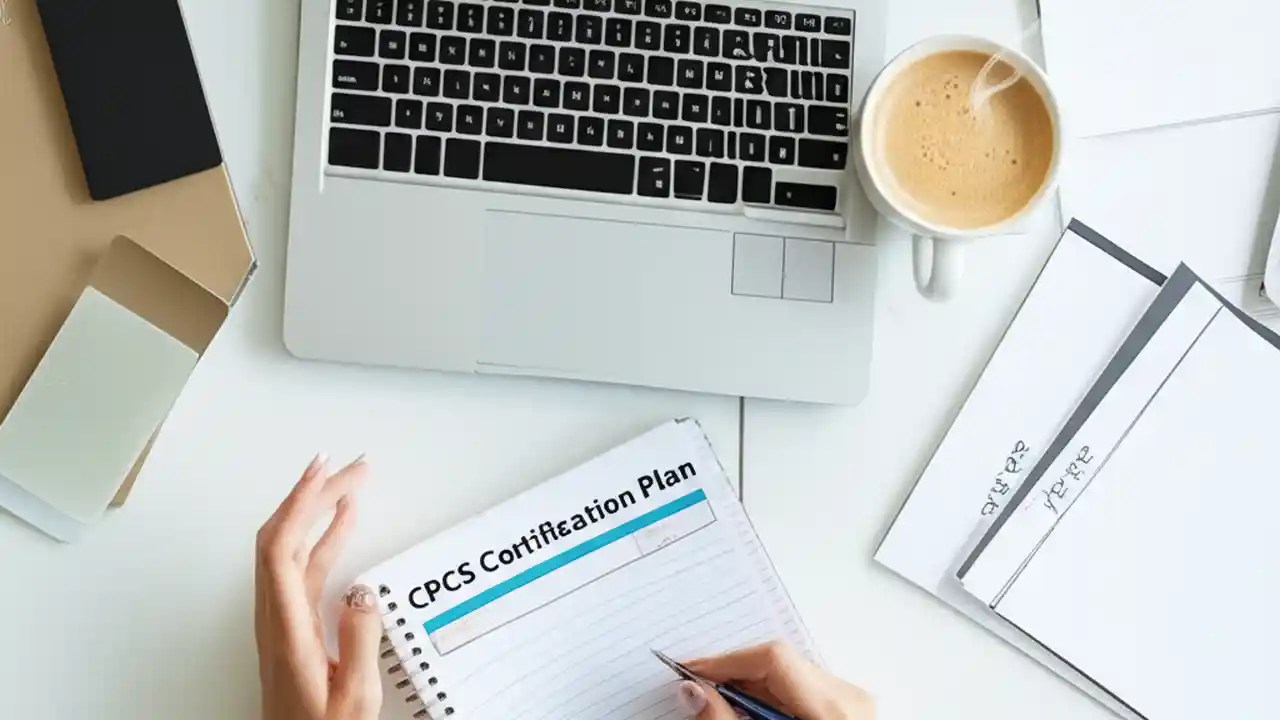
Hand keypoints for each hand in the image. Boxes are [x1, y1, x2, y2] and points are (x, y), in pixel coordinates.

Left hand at [255, 455, 382, 719]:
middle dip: (312, 495)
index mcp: (286, 632)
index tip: (323, 472)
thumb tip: (363, 593)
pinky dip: (323, 537)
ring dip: (317, 511)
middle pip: (282, 538)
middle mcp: (276, 620)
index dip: (300, 504)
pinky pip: (302, 567)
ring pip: (290, 550)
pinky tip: (342, 525)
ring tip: (349, 483)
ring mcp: (281, 621)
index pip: (281, 550)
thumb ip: (359, 642)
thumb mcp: (352, 698)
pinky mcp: (291, 627)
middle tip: (347, 466)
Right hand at [678, 642, 874, 719]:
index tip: (692, 672)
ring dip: (751, 690)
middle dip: (733, 677)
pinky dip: (772, 700)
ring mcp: (853, 703)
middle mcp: (850, 696)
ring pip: (787, 677)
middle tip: (700, 694)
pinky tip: (754, 716)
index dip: (725, 661)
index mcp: (835, 705)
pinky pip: (801, 691)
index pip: (772, 657)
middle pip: (778, 664)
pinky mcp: (848, 711)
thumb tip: (694, 692)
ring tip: (726, 712)